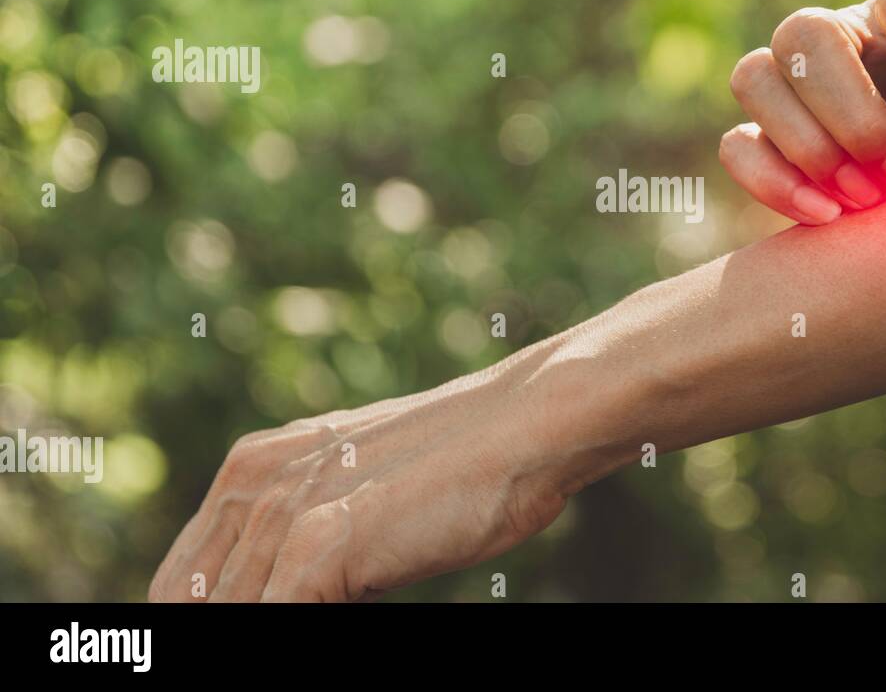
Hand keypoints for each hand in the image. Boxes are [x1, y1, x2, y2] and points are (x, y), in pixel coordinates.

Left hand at [149, 355, 571, 601]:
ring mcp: (282, 514)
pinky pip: (275, 622)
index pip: (181, 585)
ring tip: (333, 607)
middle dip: (222, 630)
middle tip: (310, 610)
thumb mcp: (358, 495)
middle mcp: (251, 485)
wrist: (522, 431)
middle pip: (194, 604)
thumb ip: (305, 534)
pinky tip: (356, 611)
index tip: (239, 624)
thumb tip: (283, 591)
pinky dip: (306, 635)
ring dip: (261, 631)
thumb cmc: (461, 470)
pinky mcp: (318, 546)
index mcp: (249, 469)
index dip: (200, 616)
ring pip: (230, 616)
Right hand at [719, 0, 885, 223]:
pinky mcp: (767, 136)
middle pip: (808, 33)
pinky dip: (770, 179)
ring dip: (807, 143)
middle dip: (858, 115)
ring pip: (756, 77)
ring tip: (865, 201)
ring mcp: (794, 82)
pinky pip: (736, 144)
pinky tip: (826, 217)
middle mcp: (843, 33)